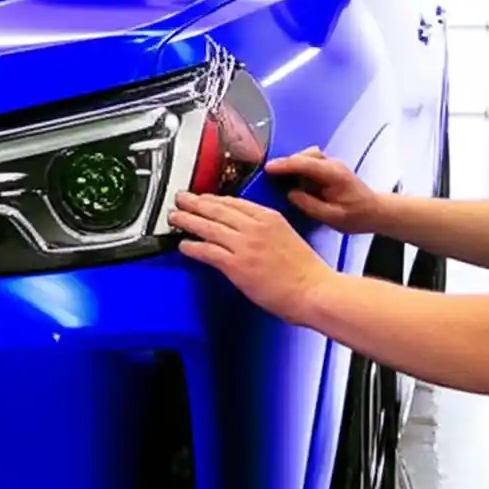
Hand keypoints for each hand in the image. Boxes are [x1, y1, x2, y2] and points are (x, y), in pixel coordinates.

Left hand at [168, 191, 331, 323]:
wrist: (314, 290)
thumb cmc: (306, 271)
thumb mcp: (287, 237)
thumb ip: (266, 231)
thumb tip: (246, 233)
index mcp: (269, 217)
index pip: (234, 202)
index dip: (214, 199)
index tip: (203, 198)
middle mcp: (255, 226)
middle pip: (217, 209)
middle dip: (195, 202)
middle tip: (180, 199)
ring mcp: (245, 245)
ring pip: (208, 226)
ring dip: (188, 220)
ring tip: (175, 217)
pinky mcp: (237, 265)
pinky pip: (208, 251)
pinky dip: (193, 247)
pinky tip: (184, 245)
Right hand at [265, 146, 382, 233]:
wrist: (375, 212)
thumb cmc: (357, 216)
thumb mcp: (333, 217)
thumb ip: (310, 205)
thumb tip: (291, 194)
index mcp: (334, 174)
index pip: (305, 163)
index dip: (285, 165)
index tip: (268, 169)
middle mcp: (331, 165)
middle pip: (305, 155)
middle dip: (287, 163)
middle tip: (271, 176)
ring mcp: (330, 165)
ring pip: (306, 157)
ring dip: (292, 166)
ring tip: (280, 179)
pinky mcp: (327, 170)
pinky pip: (308, 164)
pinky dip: (298, 169)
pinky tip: (292, 181)